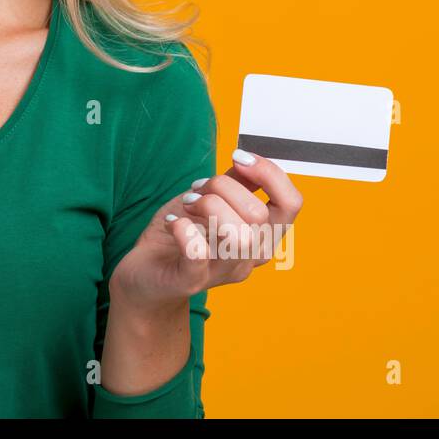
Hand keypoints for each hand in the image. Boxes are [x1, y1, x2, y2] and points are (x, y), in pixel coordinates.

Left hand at [108, 148, 303, 314]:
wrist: (147, 273)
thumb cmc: (182, 233)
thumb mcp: (211, 199)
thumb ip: (235, 183)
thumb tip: (247, 159)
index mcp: (262, 235)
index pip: (291, 204)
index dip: (270, 173)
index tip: (237, 157)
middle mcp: (250, 257)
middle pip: (259, 214)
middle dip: (223, 187)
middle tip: (197, 189)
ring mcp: (222, 272)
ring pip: (238, 236)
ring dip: (207, 206)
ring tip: (187, 204)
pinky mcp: (191, 281)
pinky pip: (198, 252)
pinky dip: (184, 228)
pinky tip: (172, 221)